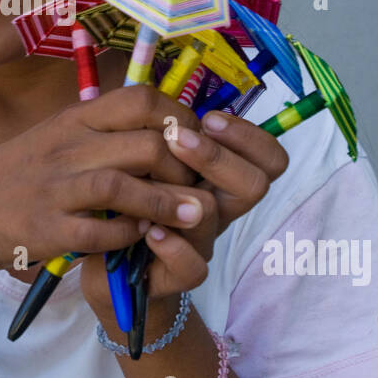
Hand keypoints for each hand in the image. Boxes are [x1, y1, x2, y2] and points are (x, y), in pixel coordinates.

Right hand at [0, 85, 211, 285]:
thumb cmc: (22, 174)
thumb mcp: (59, 134)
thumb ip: (105, 127)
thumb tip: (164, 119)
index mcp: (74, 119)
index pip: (140, 101)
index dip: (179, 118)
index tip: (195, 139)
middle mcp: (67, 148)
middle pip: (145, 145)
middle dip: (183, 166)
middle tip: (197, 183)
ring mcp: (56, 189)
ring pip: (123, 187)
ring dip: (165, 203)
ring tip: (192, 214)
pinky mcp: (49, 229)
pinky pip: (100, 231)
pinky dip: (128, 234)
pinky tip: (143, 236)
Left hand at [79, 109, 288, 320]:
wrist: (108, 260)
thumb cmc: (130, 199)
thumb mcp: (150, 159)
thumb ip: (166, 134)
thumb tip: (166, 99)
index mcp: (218, 178)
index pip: (269, 158)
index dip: (250, 137)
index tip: (209, 118)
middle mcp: (218, 210)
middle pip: (255, 185)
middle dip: (218, 156)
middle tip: (177, 139)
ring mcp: (200, 244)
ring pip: (216, 219)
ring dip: (184, 194)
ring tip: (149, 178)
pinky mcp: (175, 277)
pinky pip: (193, 268)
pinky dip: (172, 246)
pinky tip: (148, 230)